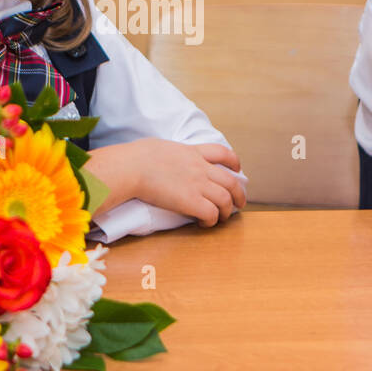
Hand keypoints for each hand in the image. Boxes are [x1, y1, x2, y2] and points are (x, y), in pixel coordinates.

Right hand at [83, 140, 245, 225]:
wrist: (132, 167)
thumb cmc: (136, 157)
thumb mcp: (159, 146)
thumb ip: (169, 153)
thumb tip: (159, 157)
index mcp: (192, 152)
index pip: (222, 153)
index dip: (234, 162)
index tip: (237, 168)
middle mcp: (200, 168)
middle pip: (231, 181)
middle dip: (239, 194)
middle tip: (239, 203)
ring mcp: (197, 184)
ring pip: (226, 199)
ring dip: (227, 211)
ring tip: (222, 218)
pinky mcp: (191, 201)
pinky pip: (212, 214)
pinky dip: (212, 220)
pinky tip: (204, 223)